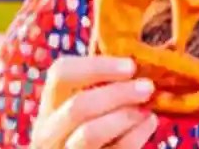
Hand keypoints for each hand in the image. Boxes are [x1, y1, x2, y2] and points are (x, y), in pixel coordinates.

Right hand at [30, 56, 158, 148]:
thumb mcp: (89, 105)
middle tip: (147, 87)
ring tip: (147, 109)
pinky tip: (149, 123)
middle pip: (77, 106)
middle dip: (117, 94)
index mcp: (50, 106)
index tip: (130, 66)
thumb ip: (105, 86)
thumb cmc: (95, 126)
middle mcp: (49, 132)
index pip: (61, 73)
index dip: (97, 66)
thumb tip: (142, 63)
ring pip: (90, 134)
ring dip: (125, 116)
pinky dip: (137, 135)